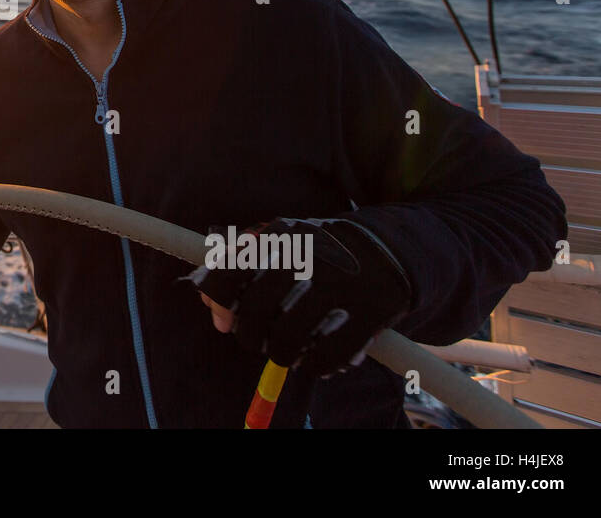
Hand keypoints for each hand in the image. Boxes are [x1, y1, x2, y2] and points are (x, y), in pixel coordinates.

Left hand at [190, 217, 411, 376]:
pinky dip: (317, 366)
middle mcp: (311, 254)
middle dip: (250, 335)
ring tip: (286, 354)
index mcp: (283, 233)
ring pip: (291, 336)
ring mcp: (343, 282)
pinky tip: (317, 362)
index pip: (230, 270)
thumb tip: (211, 307)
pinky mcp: (372, 310)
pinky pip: (331, 354)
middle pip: (258, 308)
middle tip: (258, 343)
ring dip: (282, 355)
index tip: (224, 320)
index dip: (220, 302)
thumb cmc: (317, 251)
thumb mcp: (279, 243)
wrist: (390, 247)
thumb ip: (239, 264)